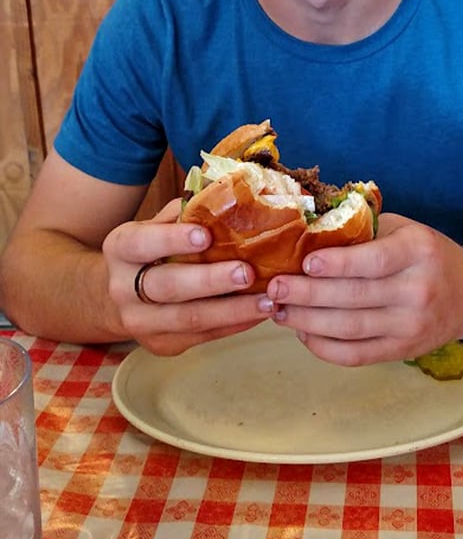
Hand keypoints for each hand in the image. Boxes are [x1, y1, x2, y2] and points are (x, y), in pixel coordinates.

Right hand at [103, 199, 265, 355]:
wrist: (121, 296)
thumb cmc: (152, 250)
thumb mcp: (156, 225)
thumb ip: (186, 212)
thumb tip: (230, 194)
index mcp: (121, 248)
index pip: (143, 243)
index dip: (172, 240)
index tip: (206, 235)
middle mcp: (122, 288)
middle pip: (167, 286)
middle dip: (210, 281)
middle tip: (247, 272)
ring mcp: (141, 322)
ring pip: (189, 318)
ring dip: (232, 310)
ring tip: (267, 300)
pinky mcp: (162, 344)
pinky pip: (203, 335)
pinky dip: (235, 324)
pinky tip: (259, 312)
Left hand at [257, 213, 462, 365]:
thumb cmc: (428, 254)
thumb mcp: (405, 229)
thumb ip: (365, 231)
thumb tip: (311, 231)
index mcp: (417, 252)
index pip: (373, 261)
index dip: (337, 264)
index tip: (305, 263)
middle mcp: (417, 290)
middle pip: (354, 298)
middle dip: (307, 295)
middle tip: (275, 289)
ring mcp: (410, 326)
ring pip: (350, 329)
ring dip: (308, 322)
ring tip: (280, 311)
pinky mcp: (402, 351)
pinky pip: (357, 355)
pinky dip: (325, 348)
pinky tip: (304, 332)